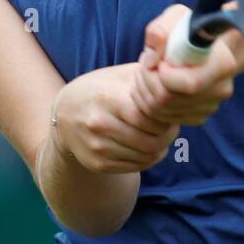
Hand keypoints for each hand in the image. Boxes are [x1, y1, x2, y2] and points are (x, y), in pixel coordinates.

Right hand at [52, 64, 179, 173]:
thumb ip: (147, 77)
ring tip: (161, 136)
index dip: (166, 118)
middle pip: (150, 141)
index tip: (171, 113)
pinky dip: (148, 159)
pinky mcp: (97, 164)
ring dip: (160, 149)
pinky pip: (135, 168)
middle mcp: (99, 124)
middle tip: (171, 128)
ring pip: (145, 157)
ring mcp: (97, 147)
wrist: (66, 113)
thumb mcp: (120, 75)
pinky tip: (148, 147)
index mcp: (108, 98)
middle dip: (168, 136)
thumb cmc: (101, 89)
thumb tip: (178, 78)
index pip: (150, 118)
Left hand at [134, 3, 237, 125]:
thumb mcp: (175, 17)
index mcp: (223, 63)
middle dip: (148, 80)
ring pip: (161, 111)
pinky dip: (150, 102)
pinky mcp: (198, 116)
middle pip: (169, 99)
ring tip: (149, 70)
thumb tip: (152, 58)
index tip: (159, 58)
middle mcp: (221, 89)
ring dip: (145, 90)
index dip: (162, 72)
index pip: (189, 84)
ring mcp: (210, 106)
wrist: (201, 45)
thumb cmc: (188, 29)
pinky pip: (163, 118)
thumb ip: (160, 30)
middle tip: (147, 63)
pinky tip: (154, 83)